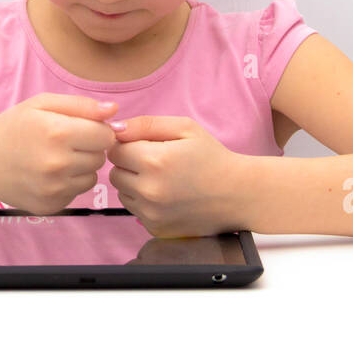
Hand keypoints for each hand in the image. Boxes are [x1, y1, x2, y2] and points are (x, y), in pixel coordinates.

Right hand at [0, 93, 116, 215]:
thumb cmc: (13, 127)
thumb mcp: (42, 104)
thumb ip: (81, 106)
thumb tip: (114, 111)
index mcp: (58, 133)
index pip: (106, 136)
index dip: (97, 130)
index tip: (81, 128)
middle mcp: (58, 164)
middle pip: (101, 157)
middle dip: (89, 148)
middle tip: (65, 143)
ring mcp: (54, 189)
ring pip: (92, 177)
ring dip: (81, 167)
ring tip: (56, 158)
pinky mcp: (51, 206)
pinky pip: (76, 193)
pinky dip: (68, 184)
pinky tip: (48, 175)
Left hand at [106, 115, 247, 237]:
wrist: (238, 194)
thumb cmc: (212, 157)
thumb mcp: (184, 128)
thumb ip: (146, 124)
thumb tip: (114, 128)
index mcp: (154, 161)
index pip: (115, 150)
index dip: (129, 145)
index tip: (147, 146)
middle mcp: (148, 190)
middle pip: (114, 173)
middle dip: (129, 165)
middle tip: (155, 162)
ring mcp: (151, 213)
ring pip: (122, 193)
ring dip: (134, 184)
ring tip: (162, 179)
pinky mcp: (155, 229)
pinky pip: (135, 211)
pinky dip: (144, 202)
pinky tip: (167, 196)